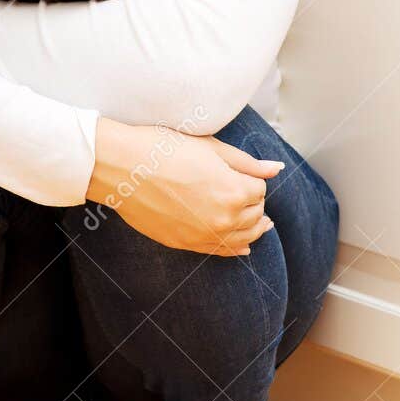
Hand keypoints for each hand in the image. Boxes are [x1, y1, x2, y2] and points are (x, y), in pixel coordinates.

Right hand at [87, 118, 279, 254]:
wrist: (122, 167)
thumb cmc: (163, 150)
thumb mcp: (210, 148)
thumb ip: (247, 163)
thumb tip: (276, 169)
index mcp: (234, 191)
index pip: (259, 190)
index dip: (252, 180)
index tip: (241, 173)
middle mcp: (224, 219)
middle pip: (254, 215)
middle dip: (254, 203)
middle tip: (247, 191)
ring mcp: (204, 235)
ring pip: (243, 238)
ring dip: (253, 228)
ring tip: (261, 223)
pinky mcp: (185, 244)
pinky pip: (220, 252)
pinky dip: (235, 248)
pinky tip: (243, 245)